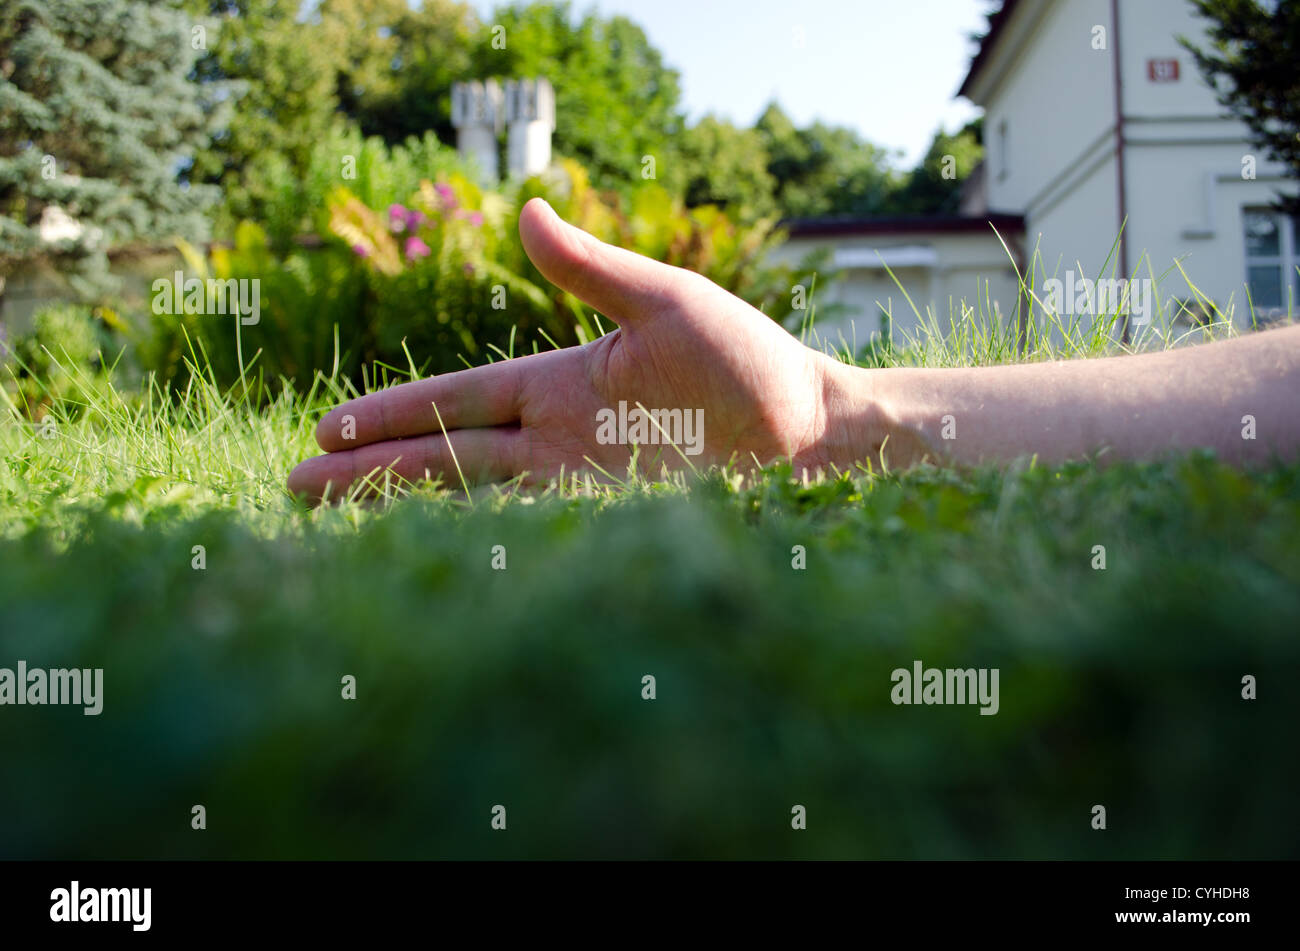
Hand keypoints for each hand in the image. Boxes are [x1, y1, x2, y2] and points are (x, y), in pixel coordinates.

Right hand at [288, 198, 871, 502]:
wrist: (815, 437)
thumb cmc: (751, 363)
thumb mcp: (665, 303)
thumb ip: (591, 269)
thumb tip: (523, 208)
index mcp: (562, 383)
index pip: (458, 398)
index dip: (393, 410)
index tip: (328, 425)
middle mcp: (559, 440)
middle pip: (447, 455)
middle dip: (370, 470)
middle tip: (295, 484)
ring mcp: (581, 488)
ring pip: (474, 501)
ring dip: (405, 511)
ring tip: (333, 523)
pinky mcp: (611, 527)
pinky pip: (528, 537)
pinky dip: (475, 548)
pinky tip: (426, 563)